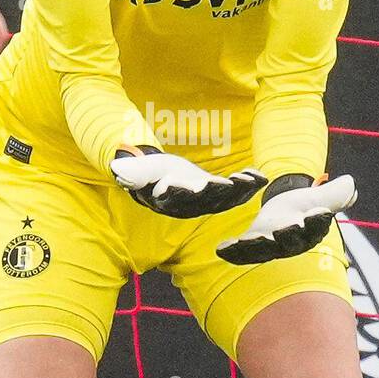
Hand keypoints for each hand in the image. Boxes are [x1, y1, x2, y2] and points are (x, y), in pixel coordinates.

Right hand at [109, 147, 266, 217]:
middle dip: (218, 192)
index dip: (183, 192)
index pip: (175, 198)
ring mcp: (209, 201)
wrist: (164, 177)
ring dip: (239, 190)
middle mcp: (191, 206)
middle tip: (229, 183)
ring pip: (225, 198)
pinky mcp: (223, 194)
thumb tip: (118, 173)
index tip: (191, 185)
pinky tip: (260, 174)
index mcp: (170, 200)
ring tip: (250, 179)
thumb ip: (133, 173)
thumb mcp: (142, 171)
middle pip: (204, 200)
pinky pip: (238, 191)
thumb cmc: (151, 174)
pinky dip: (249, 183)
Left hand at [216, 173, 356, 263]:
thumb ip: (334, 194)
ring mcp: (270, 247)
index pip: (316, 226)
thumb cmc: (304, 208)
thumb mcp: (318, 198)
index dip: (318, 221)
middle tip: (286, 227)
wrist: (282, 214)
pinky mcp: (250, 247)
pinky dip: (233, 252)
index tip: (321, 212)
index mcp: (309, 230)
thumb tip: (351, 185)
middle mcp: (291, 243)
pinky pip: (241, 253)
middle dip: (288, 235)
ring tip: (251, 239)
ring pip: (264, 250)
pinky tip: (222, 248)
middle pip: (291, 241)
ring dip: (258, 247)